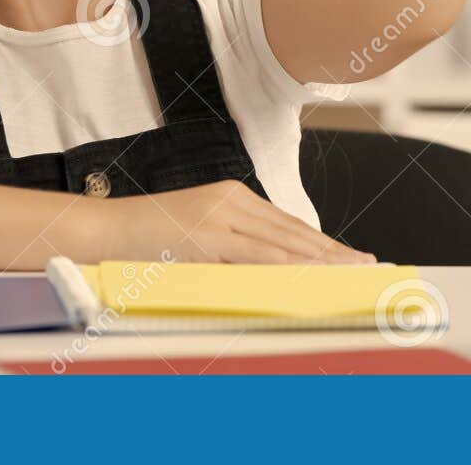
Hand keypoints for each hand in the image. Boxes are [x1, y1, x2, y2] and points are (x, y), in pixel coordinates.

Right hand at [100, 180, 375, 263]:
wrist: (102, 230)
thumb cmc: (145, 240)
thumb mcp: (197, 238)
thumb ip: (231, 249)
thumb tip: (270, 273)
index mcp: (231, 196)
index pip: (288, 224)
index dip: (324, 242)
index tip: (352, 255)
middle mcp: (231, 199)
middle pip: (293, 231)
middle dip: (334, 250)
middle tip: (368, 264)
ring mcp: (219, 215)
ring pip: (282, 241)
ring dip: (321, 258)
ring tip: (351, 270)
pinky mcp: (206, 234)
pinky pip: (255, 254)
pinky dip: (286, 265)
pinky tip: (309, 273)